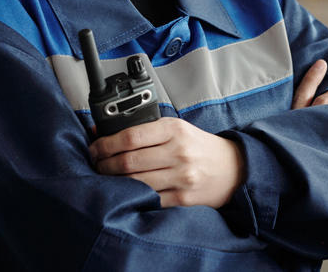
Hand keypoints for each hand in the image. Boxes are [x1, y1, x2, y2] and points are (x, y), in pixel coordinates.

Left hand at [89, 117, 243, 208]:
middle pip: (128, 161)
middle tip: (96, 165)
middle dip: (104, 165)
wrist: (233, 169)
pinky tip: (125, 193)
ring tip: (106, 179)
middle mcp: (178, 152)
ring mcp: (182, 177)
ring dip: (114, 182)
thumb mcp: (178, 129)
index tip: (94, 148)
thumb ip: (148, 131)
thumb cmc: (199, 147)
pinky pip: (149, 199)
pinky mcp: (183, 198)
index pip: (130, 136)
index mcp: (174, 130)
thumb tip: (107, 133)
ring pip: (135, 182)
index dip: (105, 144)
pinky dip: (133, 197)